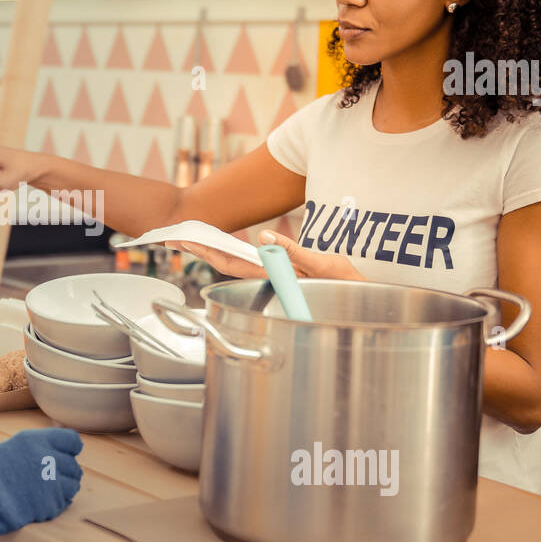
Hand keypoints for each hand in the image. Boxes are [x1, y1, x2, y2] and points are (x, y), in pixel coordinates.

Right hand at [0, 427, 82, 534]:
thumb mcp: (9, 448)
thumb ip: (34, 449)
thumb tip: (53, 450)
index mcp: (36, 440)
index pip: (72, 441)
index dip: (70, 449)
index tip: (66, 455)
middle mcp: (47, 459)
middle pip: (73, 466)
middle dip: (65, 473)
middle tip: (50, 480)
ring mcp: (51, 483)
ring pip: (72, 486)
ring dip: (63, 490)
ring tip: (45, 493)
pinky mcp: (49, 505)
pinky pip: (62, 504)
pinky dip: (54, 506)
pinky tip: (38, 504)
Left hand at [170, 229, 364, 281]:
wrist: (366, 305)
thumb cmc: (348, 287)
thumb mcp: (325, 265)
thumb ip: (295, 253)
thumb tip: (264, 239)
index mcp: (273, 275)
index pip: (229, 262)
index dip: (204, 250)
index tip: (182, 239)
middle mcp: (269, 278)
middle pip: (225, 262)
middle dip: (201, 249)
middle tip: (175, 236)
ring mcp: (274, 277)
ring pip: (235, 264)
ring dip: (213, 251)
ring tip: (192, 239)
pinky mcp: (283, 274)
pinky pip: (250, 263)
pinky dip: (232, 253)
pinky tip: (224, 248)